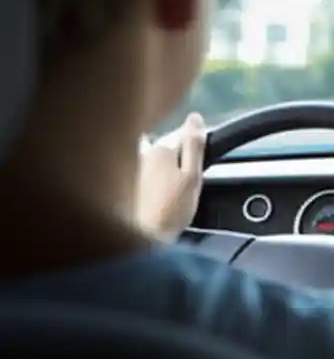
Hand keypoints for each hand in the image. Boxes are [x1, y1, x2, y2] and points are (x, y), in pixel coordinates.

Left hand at [135, 113, 206, 241]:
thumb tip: (195, 118)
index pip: (181, 134)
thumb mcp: (192, 178)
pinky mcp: (111, 182)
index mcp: (160, 148)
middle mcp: (137, 151)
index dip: (192, 143)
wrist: (137, 241)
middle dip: (170, 150)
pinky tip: (143, 191)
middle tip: (179, 175)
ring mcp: (124, 167)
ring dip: (151, 160)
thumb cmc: (170, 211)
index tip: (198, 158)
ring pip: (142, 154)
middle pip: (159, 143)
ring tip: (161, 184)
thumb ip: (194, 146)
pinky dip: (135, 173)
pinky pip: (127, 167)